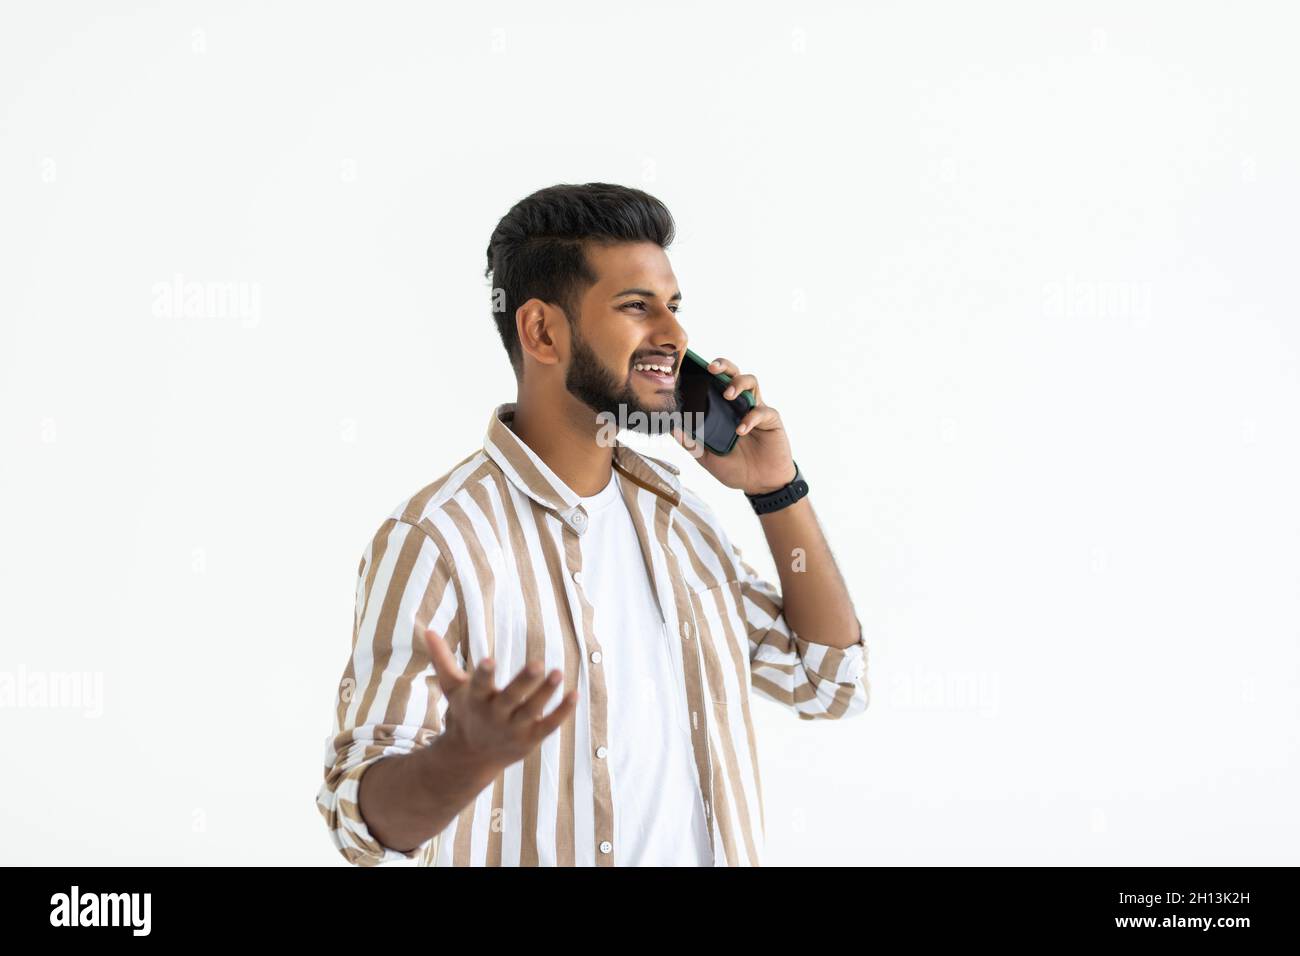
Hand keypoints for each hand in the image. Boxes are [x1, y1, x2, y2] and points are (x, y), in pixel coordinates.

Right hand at [422, 626, 577, 773]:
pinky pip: (549, 726)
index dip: (484, 674)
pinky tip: (574, 694)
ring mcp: (514, 728)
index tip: (489, 660)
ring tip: (558, 672)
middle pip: (511, 698)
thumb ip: (442, 659)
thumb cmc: (466, 712)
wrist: (471, 757)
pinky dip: (562, 712)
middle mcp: (495, 715)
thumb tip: (427, 629)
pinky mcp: (530, 738)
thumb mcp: (452, 687)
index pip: (479, 685)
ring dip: (546, 693)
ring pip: (532, 710)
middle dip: (524, 682)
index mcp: (476, 701)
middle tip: (538, 663)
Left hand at [671, 356, 796, 494]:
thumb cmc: (736, 468)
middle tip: (711, 368)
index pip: (715, 383)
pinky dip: (750, 417)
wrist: (761, 484)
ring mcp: (756, 409)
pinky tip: (741, 429)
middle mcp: (739, 404)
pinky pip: (762, 411)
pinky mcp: (771, 420)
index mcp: (723, 409)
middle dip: (723, 366)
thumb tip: (670, 429)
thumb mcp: (707, 458)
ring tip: (728, 394)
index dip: (706, 374)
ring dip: (738, 384)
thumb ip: (690, 443)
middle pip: (734, 373)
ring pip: (751, 382)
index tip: (691, 369)